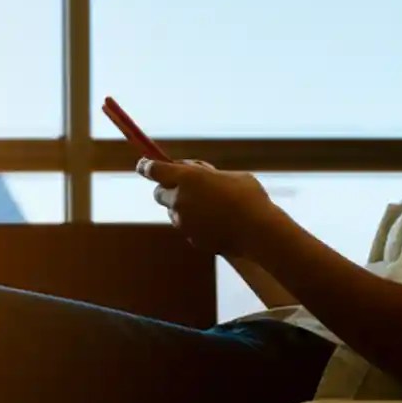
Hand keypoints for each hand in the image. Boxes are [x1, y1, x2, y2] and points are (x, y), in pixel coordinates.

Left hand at [137, 158, 280, 256]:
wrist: (258, 231)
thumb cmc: (249, 197)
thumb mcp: (230, 175)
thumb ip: (207, 174)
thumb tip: (196, 172)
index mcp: (187, 177)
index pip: (154, 169)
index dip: (146, 166)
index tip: (142, 164)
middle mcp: (179, 199)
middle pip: (159, 193)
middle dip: (167, 190)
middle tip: (184, 188)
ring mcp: (183, 221)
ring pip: (174, 212)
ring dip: (183, 208)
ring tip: (211, 208)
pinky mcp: (191, 238)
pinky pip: (188, 228)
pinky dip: (196, 225)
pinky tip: (218, 224)